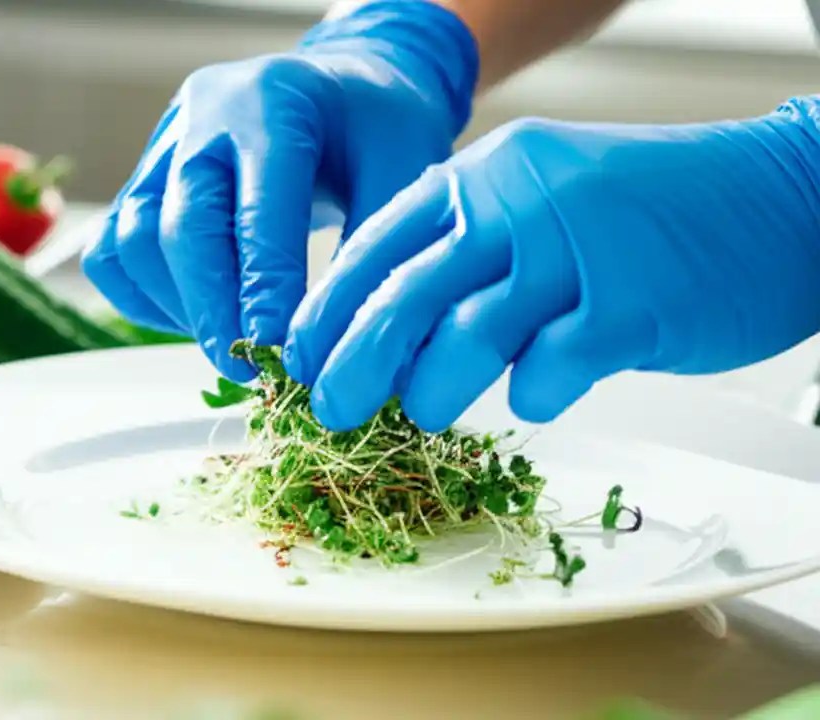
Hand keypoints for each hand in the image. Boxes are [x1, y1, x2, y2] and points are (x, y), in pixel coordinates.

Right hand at [82, 1, 478, 379]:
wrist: (343, 89)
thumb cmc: (380, 129)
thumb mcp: (405, 171)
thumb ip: (374, 249)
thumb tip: (335, 347)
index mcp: (273, 103)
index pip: (257, 207)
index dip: (264, 286)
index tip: (278, 350)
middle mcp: (203, 116)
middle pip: (180, 226)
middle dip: (212, 310)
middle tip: (246, 370)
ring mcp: (162, 146)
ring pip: (134, 241)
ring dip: (177, 308)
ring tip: (230, 346)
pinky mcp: (142, 178)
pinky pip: (114, 250)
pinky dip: (145, 297)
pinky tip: (196, 320)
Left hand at [285, 98, 819, 431]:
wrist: (782, 196)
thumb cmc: (655, 208)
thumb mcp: (545, 196)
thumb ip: (474, 248)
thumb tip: (396, 328)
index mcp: (486, 176)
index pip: (376, 246)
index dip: (327, 311)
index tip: (299, 360)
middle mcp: (517, 207)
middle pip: (399, 298)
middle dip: (351, 366)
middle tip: (331, 411)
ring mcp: (572, 255)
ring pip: (460, 344)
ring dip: (432, 392)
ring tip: (428, 412)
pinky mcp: (626, 311)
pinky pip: (547, 376)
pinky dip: (534, 397)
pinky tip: (543, 390)